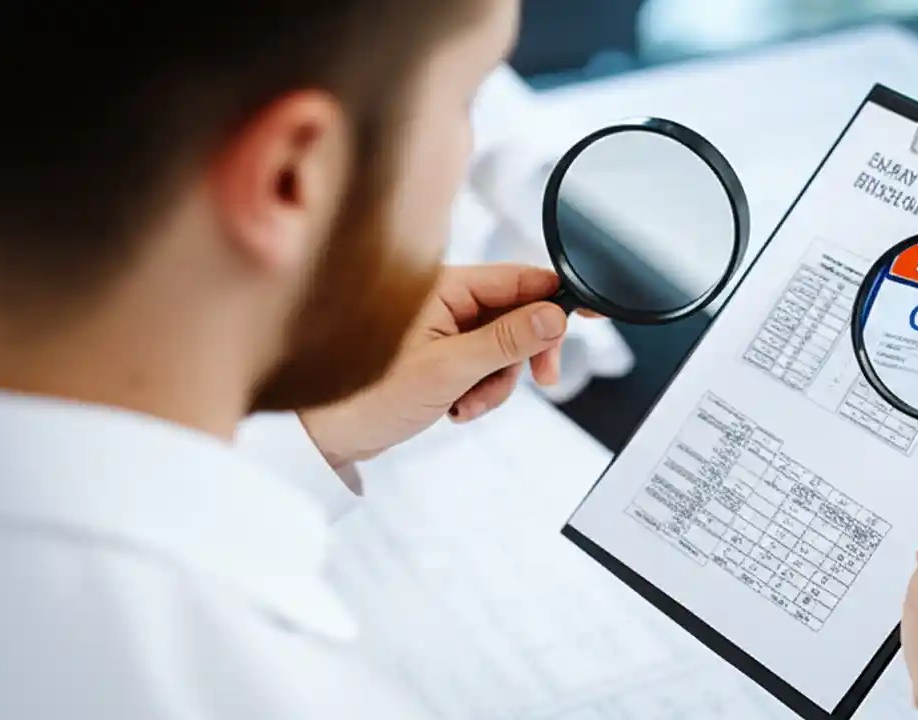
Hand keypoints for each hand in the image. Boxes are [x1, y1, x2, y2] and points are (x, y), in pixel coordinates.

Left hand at [298, 264, 569, 466]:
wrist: (324, 436)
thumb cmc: (367, 395)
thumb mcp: (448, 370)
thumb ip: (505, 341)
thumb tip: (553, 317)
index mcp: (444, 287)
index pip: (519, 280)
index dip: (558, 296)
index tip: (592, 312)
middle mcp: (446, 300)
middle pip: (519, 315)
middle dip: (526, 354)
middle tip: (542, 381)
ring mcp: (444, 329)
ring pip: (504, 348)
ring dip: (498, 382)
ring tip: (466, 405)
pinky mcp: (441, 355)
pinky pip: (484, 368)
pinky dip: (481, 391)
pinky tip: (456, 409)